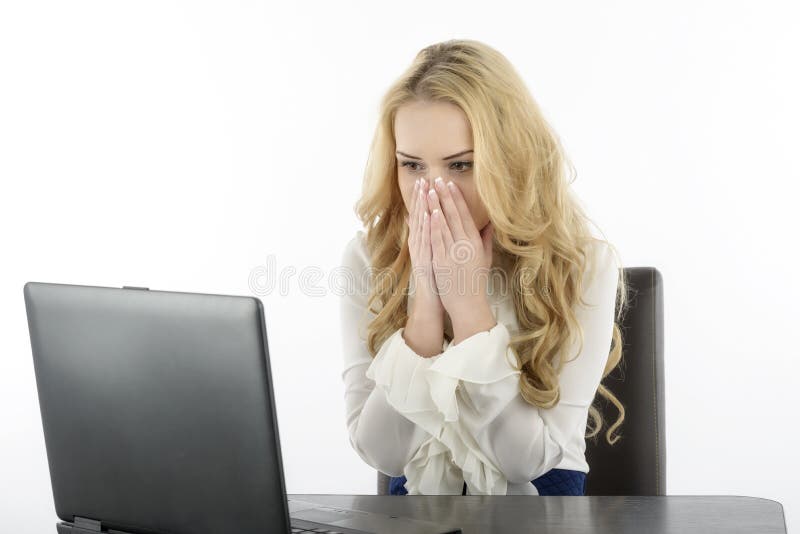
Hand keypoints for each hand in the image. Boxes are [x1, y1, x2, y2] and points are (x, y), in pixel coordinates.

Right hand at [405, 178, 444, 319]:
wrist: (433, 301)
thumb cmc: (438, 278)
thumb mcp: (437, 256)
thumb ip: (434, 239)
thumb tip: (434, 226)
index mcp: (425, 242)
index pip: (424, 216)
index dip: (424, 199)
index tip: (427, 181)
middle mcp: (420, 245)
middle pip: (419, 217)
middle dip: (421, 198)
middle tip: (422, 179)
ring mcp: (421, 252)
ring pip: (420, 226)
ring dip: (421, 207)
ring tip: (423, 190)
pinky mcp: (425, 261)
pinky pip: (425, 241)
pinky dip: (426, 227)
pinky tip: (427, 214)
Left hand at [426, 176, 495, 343]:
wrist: (468, 305)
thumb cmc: (475, 283)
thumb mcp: (484, 259)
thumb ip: (485, 240)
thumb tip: (489, 223)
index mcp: (475, 243)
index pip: (465, 216)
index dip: (457, 199)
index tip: (450, 185)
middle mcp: (465, 245)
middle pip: (454, 216)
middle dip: (445, 196)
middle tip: (437, 180)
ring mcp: (453, 253)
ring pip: (444, 224)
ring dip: (436, 205)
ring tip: (429, 189)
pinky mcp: (442, 262)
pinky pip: (437, 240)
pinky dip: (434, 226)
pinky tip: (430, 213)